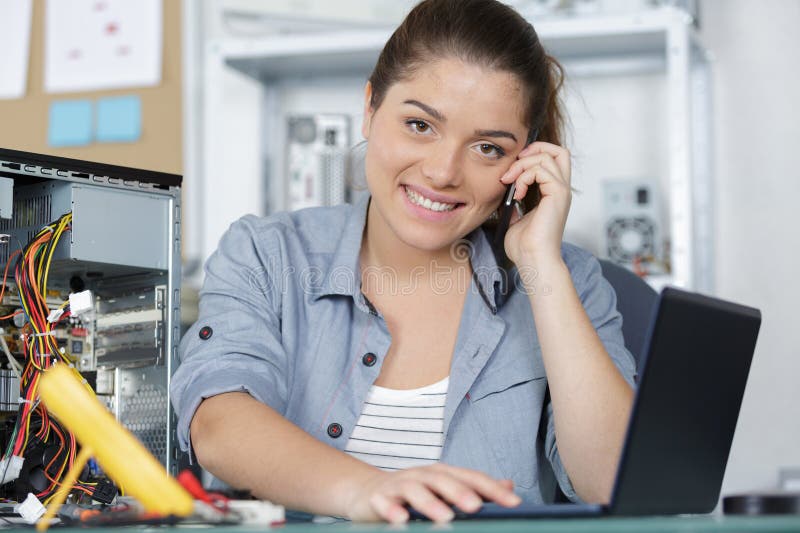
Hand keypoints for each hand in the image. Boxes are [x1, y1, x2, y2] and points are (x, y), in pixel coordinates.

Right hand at [344, 463, 520, 522]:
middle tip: (476, 506)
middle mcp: (422, 475)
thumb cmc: (414, 492)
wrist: (369, 492)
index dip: (492, 489)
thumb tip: (509, 485)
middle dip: (459, 492)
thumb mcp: (446, 488)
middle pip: (442, 480)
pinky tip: (401, 520)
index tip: (513, 502)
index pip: (470, 478)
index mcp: (442, 474)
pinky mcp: (379, 497)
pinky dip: (392, 509)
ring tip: (445, 518)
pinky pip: (384, 503)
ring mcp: (399, 485)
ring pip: (414, 490)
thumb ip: (475, 488)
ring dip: (430, 502)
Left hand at [499, 141, 571, 264]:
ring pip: (548, 156)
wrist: (532, 260)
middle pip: (560, 151)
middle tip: (514, 164)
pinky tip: (517, 193)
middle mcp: (561, 190)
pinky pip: (541, 170)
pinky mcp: (558, 195)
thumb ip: (516, 205)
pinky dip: (524, 176)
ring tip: (509, 182)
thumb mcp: (516, 219)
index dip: (534, 155)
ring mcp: (561, 191)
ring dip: (522, 165)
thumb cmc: (525, 247)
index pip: (553, 160)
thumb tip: (508, 195)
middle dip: (535, 149)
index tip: (513, 169)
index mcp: (553, 194)